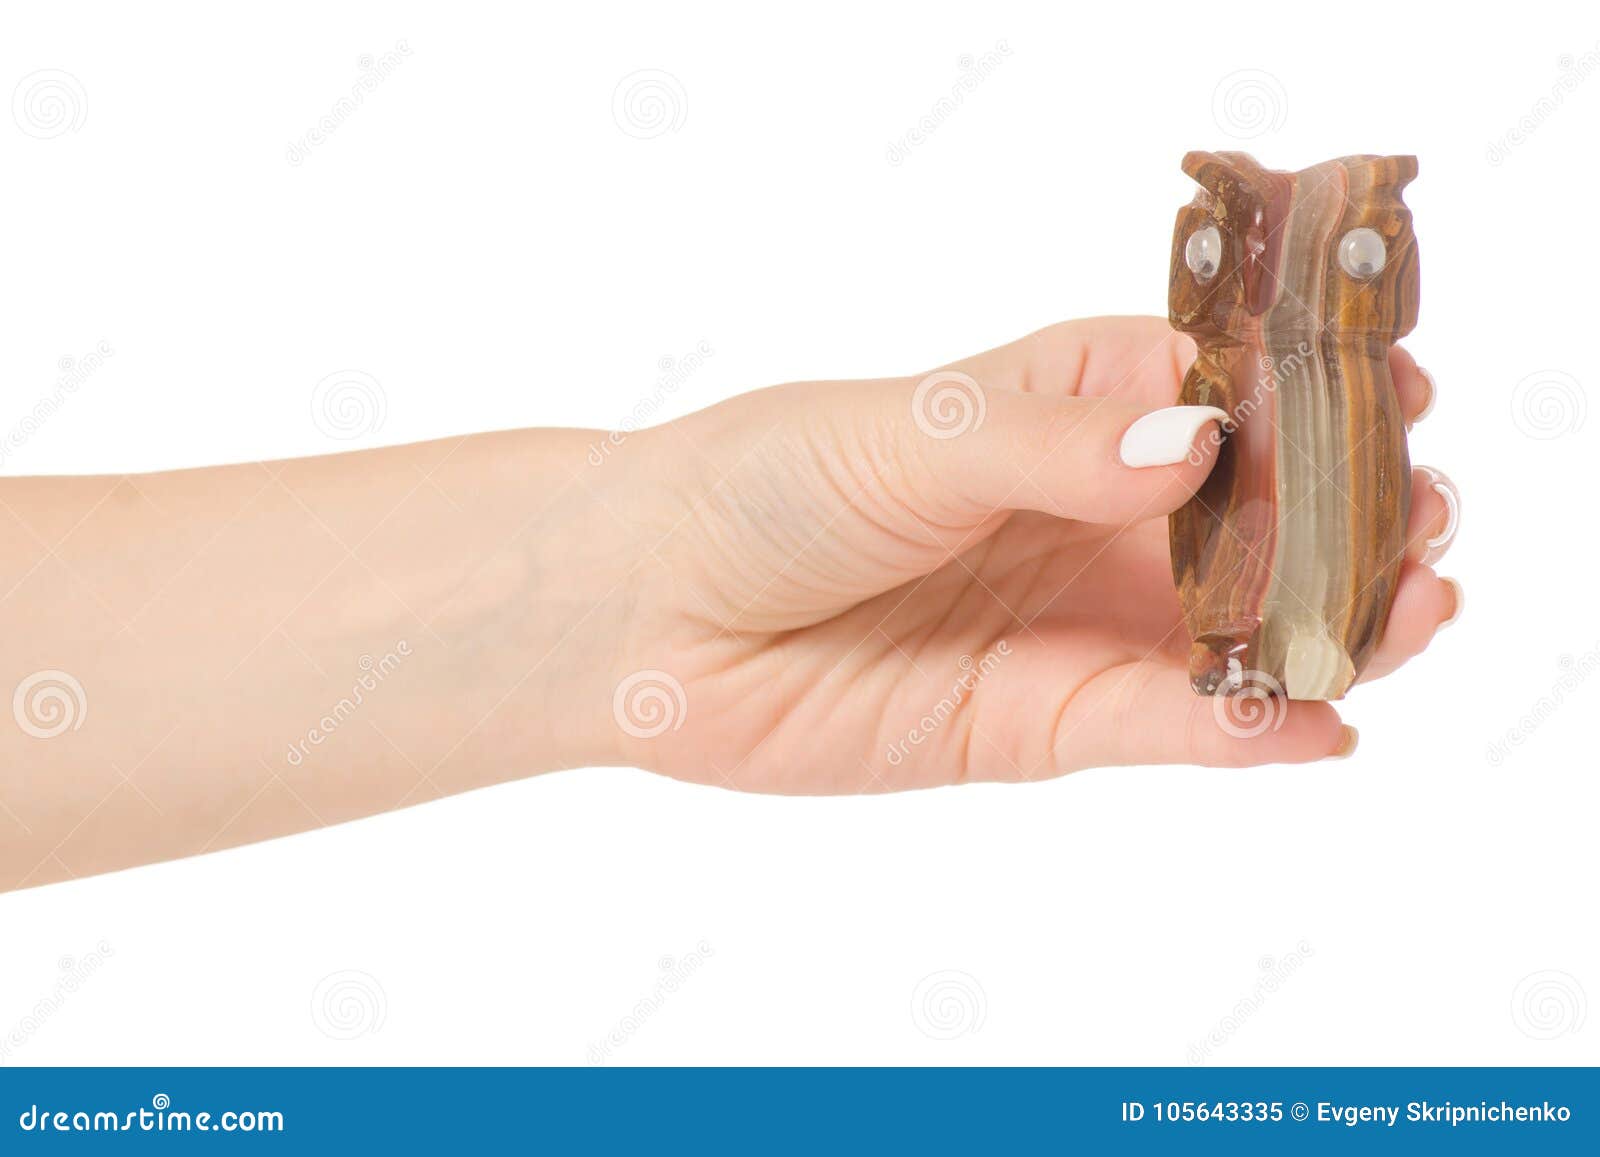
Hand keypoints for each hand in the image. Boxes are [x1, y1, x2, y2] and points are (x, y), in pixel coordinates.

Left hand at [604, 316, 1457, 791]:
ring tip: (1413, 614)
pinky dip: (1245, 727)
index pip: (1219, 392)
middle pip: (1254, 520)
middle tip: (1426, 520)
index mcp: (1061, 407)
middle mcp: (1084, 514)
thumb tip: (1201, 444)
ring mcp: (1069, 621)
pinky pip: (1161, 724)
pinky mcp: (1036, 721)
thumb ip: (1051, 442)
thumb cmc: (762, 483)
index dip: (1311, 396)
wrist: (648, 613)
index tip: (1393, 393)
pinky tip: (1319, 717)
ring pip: (1231, 630)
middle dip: (1347, 520)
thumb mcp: (910, 429)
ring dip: (1329, 625)